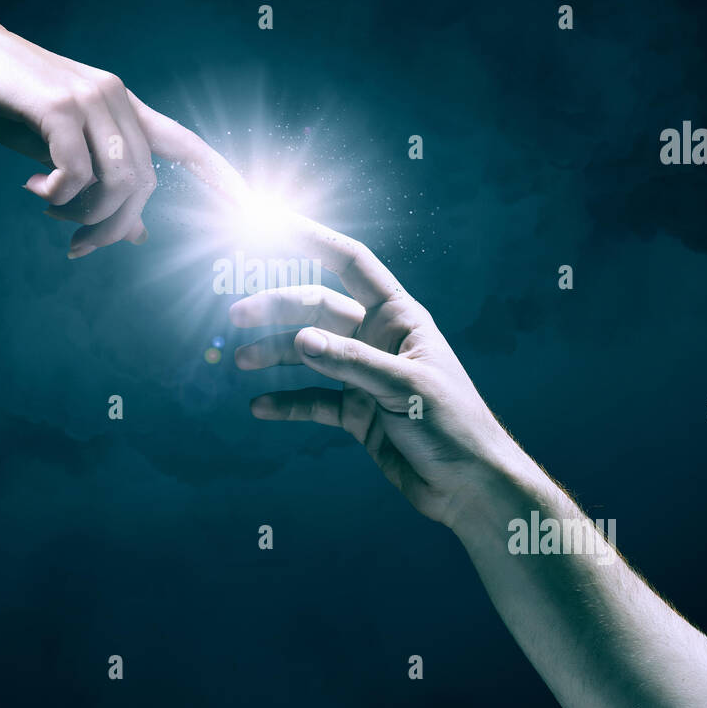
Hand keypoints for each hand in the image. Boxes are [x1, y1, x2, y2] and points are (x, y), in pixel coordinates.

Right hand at [0, 18, 234, 256]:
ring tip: (54, 214)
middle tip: (78, 244)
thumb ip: (99, 185)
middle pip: (143, 184)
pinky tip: (36, 190)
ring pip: (118, 182)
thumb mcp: (61, 150)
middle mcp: (117, 101)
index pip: (186, 145)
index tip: (249, 208)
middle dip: (113, 226)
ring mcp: (91, 100)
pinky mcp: (57, 106)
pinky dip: (59, 195)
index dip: (220, 178)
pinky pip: (76, 172)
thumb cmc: (11, 101)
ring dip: (88, 216)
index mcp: (126, 110)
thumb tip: (137, 235)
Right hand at [230, 215, 511, 526]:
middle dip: (277, 309)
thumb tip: (300, 339)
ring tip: (241, 360)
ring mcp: (364, 376)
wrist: (469, 487)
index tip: (272, 221)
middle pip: (317, 309)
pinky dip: (287, 402)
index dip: (313, 239)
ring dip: (275, 354)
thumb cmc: (453, 427)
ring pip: (309, 353)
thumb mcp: (405, 389)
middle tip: (237, 315)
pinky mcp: (357, 413)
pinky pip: (313, 400)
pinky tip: (260, 407)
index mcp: (399, 317)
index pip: (351, 264)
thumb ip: (351, 363)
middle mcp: (378, 340)